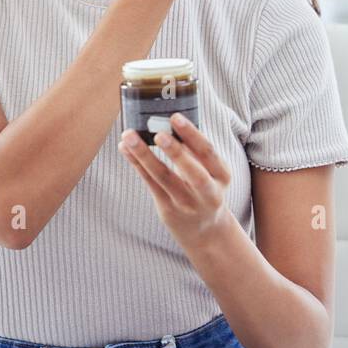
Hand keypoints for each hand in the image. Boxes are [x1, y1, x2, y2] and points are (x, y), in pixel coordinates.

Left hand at [119, 112, 232, 248]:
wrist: (204, 229)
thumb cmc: (204, 188)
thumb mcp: (211, 171)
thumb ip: (195, 150)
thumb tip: (168, 120)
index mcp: (222, 176)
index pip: (208, 153)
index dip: (193, 135)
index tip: (175, 118)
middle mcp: (207, 192)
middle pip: (192, 173)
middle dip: (176, 153)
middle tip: (158, 134)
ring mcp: (186, 203)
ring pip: (164, 178)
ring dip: (145, 156)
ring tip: (129, 136)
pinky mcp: (167, 209)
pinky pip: (150, 183)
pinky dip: (137, 164)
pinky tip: (125, 149)